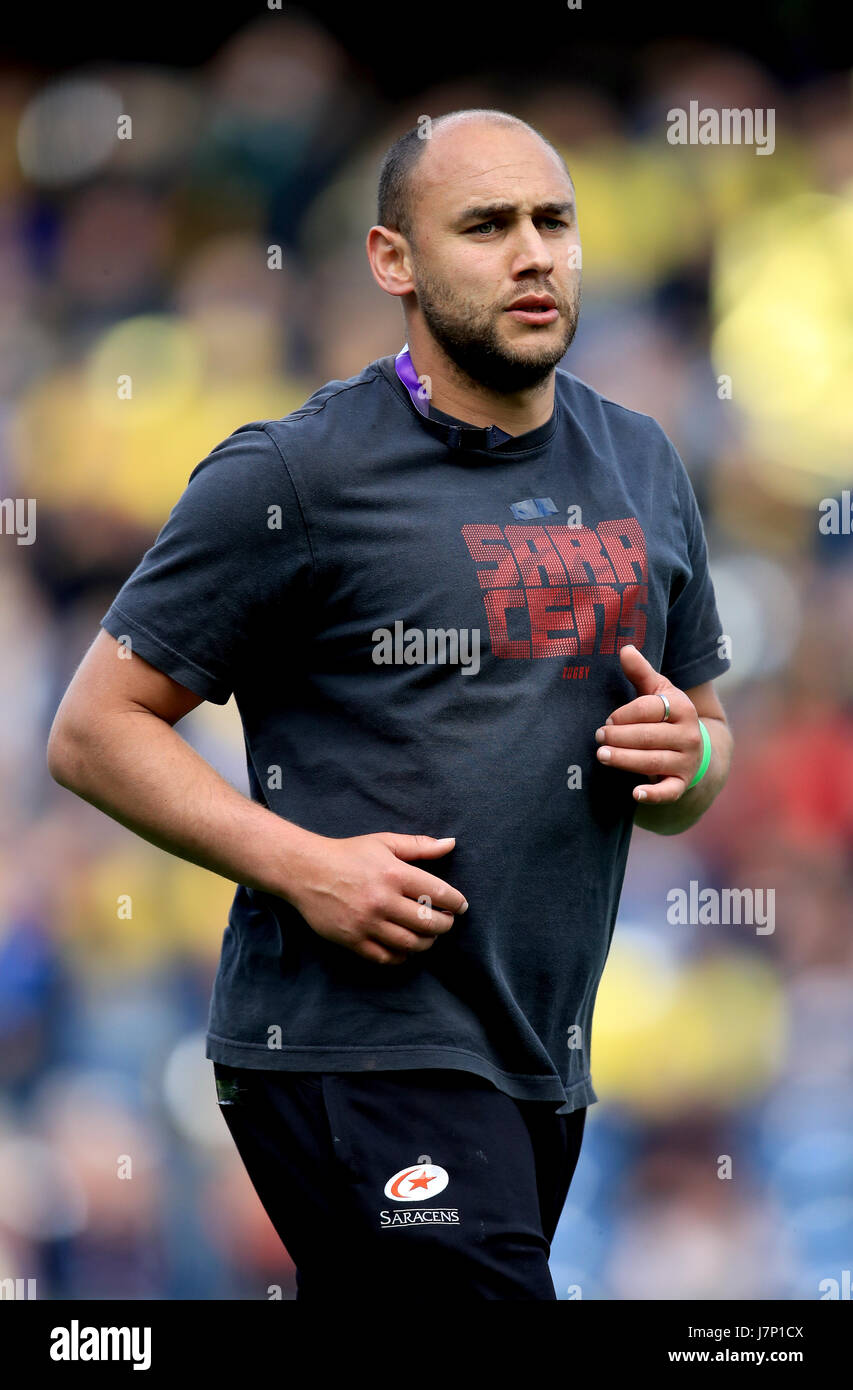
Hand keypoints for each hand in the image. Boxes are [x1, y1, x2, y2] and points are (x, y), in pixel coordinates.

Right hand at [285, 831, 467, 964]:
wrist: (306, 871)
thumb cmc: (348, 854)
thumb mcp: (384, 843)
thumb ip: (419, 846)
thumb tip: (451, 844)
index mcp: (393, 873)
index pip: (438, 893)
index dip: (456, 902)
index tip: (461, 906)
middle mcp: (382, 900)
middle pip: (429, 923)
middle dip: (445, 925)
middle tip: (446, 922)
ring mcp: (367, 923)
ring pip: (411, 943)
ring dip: (427, 942)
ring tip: (428, 935)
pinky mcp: (353, 940)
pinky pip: (387, 957)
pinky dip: (402, 956)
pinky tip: (406, 946)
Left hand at [595, 645, 704, 803]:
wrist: (696, 750)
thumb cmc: (667, 716)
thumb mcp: (658, 692)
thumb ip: (640, 672)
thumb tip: (624, 648)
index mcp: (682, 707)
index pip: (651, 709)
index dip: (625, 714)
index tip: (608, 718)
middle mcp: (689, 734)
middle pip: (649, 736)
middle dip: (620, 736)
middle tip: (598, 736)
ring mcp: (687, 760)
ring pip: (652, 761)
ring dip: (625, 760)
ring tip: (602, 756)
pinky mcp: (681, 783)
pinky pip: (669, 791)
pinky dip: (653, 794)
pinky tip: (635, 794)